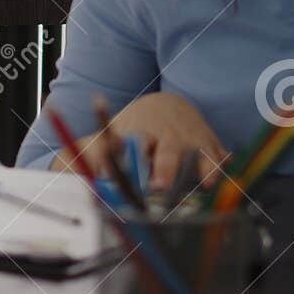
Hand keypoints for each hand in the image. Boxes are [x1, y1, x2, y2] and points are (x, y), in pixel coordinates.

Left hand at [51, 92, 228, 191]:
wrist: (168, 106)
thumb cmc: (135, 130)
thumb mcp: (111, 137)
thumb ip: (91, 154)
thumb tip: (65, 170)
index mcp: (140, 134)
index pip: (133, 145)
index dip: (126, 159)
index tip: (119, 174)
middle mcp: (168, 136)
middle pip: (168, 151)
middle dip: (165, 168)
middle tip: (160, 187)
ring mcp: (193, 140)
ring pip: (201, 153)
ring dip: (205, 169)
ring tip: (207, 185)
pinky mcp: (212, 146)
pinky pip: (221, 156)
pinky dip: (225, 166)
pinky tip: (228, 179)